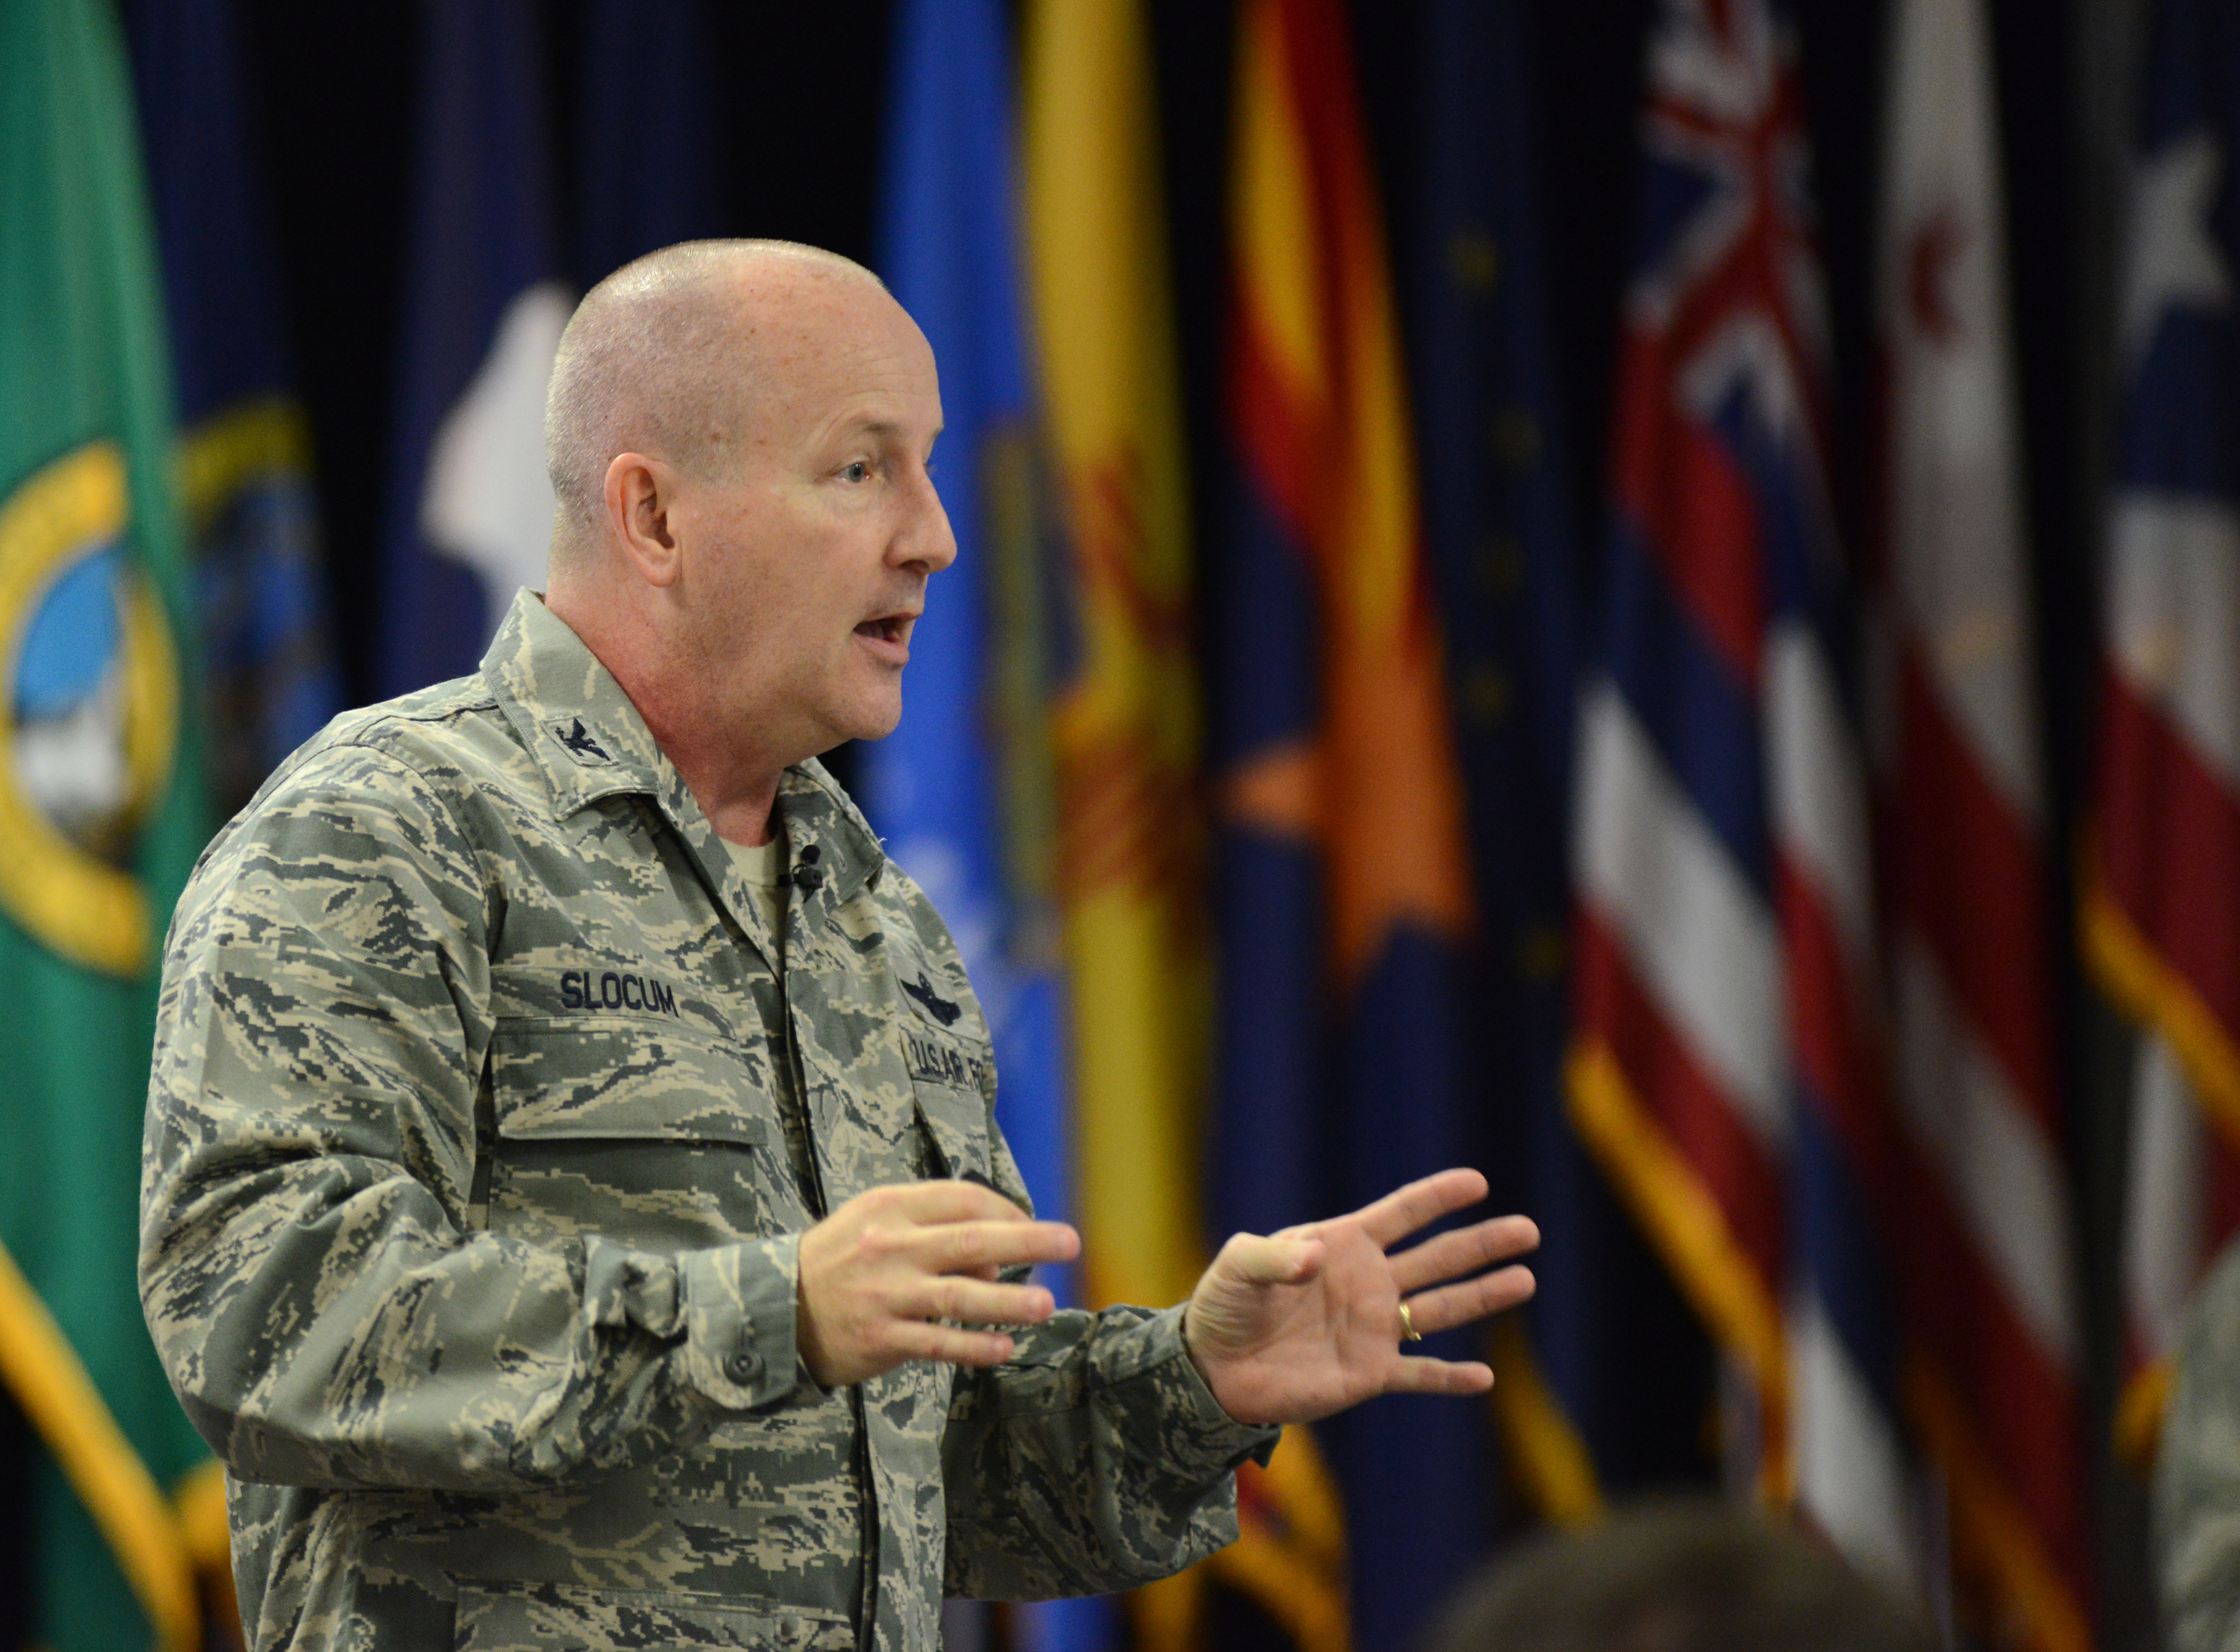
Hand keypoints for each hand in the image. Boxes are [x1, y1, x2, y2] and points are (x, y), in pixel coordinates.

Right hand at [796, 1180, 1080, 1387]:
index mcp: (891, 1208)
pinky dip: (973, 1345)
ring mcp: (885, 1294)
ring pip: (959, 1294)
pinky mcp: (881, 1337)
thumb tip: (998, 1252)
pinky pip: (937, 1342)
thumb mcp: (876, 1222)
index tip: (1029, 1222)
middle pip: (971, 1239)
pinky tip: (1003, 1347)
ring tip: (1046, 1305)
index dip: (1005, 1209)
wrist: (776, 1308)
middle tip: (1070, 1242)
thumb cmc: (840, 1259)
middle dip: (1027, 1239)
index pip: (963, 1199)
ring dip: (1007, 1300)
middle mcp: (890, 1247)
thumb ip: (933, 1226)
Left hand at [1182, 1169, 1537, 1425]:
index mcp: (1342, 1244)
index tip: (1477, 1182)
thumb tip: (1319, 1257)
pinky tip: (1484, 1377)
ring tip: (1525, 1279)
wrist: (1213, 1368)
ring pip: (1441, 1308)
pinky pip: (1418, 1374)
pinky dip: (1449, 1377)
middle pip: (1438, 1257)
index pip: (1401, 1214)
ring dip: (1483, 1295)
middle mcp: (1369, 1283)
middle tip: (1528, 1230)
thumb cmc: (1224, 1305)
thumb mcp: (1239, 1267)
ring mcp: (1372, 1329)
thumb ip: (1276, 1258)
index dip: (1437, 1196)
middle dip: (1482, 1243)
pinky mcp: (1367, 1374)